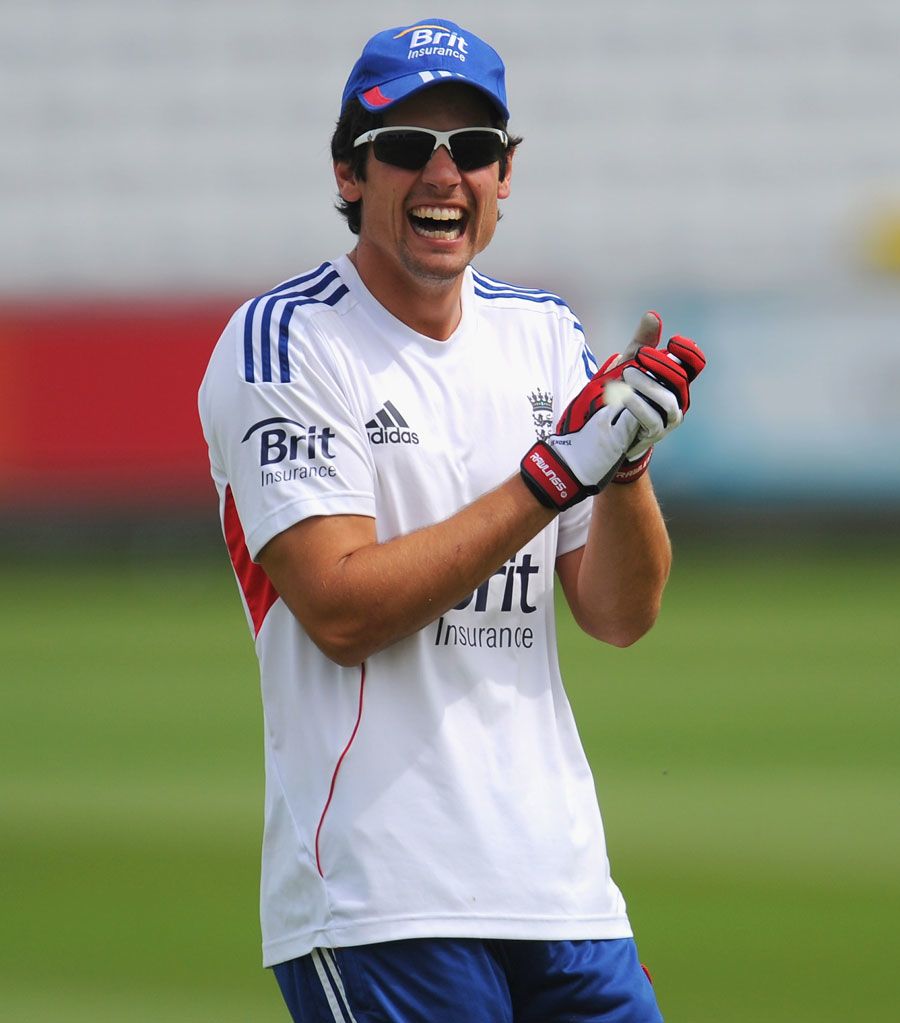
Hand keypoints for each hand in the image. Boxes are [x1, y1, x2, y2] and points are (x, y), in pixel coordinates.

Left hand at [613, 332, 705, 474]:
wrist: (608, 424)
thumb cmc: (625, 390)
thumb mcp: (630, 363)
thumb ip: (642, 342)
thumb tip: (652, 315)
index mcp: (677, 380)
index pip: (694, 365)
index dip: (689, 352)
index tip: (673, 340)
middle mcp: (678, 399)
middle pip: (680, 379)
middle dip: (661, 364)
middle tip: (640, 354)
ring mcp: (668, 419)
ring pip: (667, 399)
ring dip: (647, 384)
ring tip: (627, 374)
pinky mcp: (654, 433)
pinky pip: (652, 419)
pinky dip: (638, 406)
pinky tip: (625, 397)